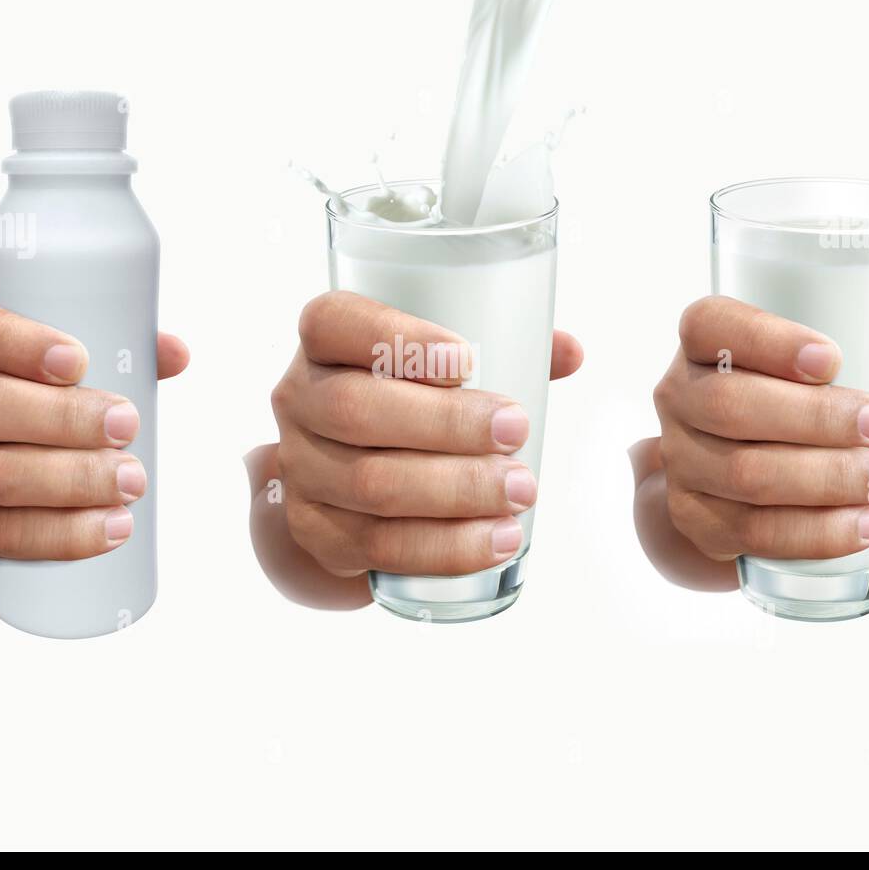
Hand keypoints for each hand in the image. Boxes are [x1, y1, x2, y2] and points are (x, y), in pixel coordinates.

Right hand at [0, 298, 188, 590]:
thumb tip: (176, 353)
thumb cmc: (41, 396)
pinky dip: (60, 534)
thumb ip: (123, 349)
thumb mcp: (69, 365)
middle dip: (63, 419)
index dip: (14, 342)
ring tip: (132, 483)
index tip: (79, 360)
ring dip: (70, 482)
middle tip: (127, 427)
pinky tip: (110, 528)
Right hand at [254, 291, 581, 603]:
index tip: (468, 360)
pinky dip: (445, 546)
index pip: (334, 323)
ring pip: (370, 484)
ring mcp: (301, 468)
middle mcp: (297, 398)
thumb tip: (570, 351)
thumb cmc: (408, 396)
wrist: (345, 471)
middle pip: (356, 410)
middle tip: (516, 431)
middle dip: (446, 424)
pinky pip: (378, 545)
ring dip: (455, 491)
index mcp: (322, 340)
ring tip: (522, 491)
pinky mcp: (316, 530)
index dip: (398, 339)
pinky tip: (498, 539)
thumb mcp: (440, 362)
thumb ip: (505, 344)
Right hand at [634, 295, 868, 589]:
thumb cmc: (779, 399)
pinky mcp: (693, 517)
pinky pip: (751, 531)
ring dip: (823, 479)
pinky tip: (862, 525)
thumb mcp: (802, 366)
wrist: (721, 475)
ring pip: (744, 474)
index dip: (767, 340)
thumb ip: (864, 348)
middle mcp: (678, 397)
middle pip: (729, 405)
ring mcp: (680, 460)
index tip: (832, 359)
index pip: (711, 325)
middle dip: (814, 418)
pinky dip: (814, 532)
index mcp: (701, 345)